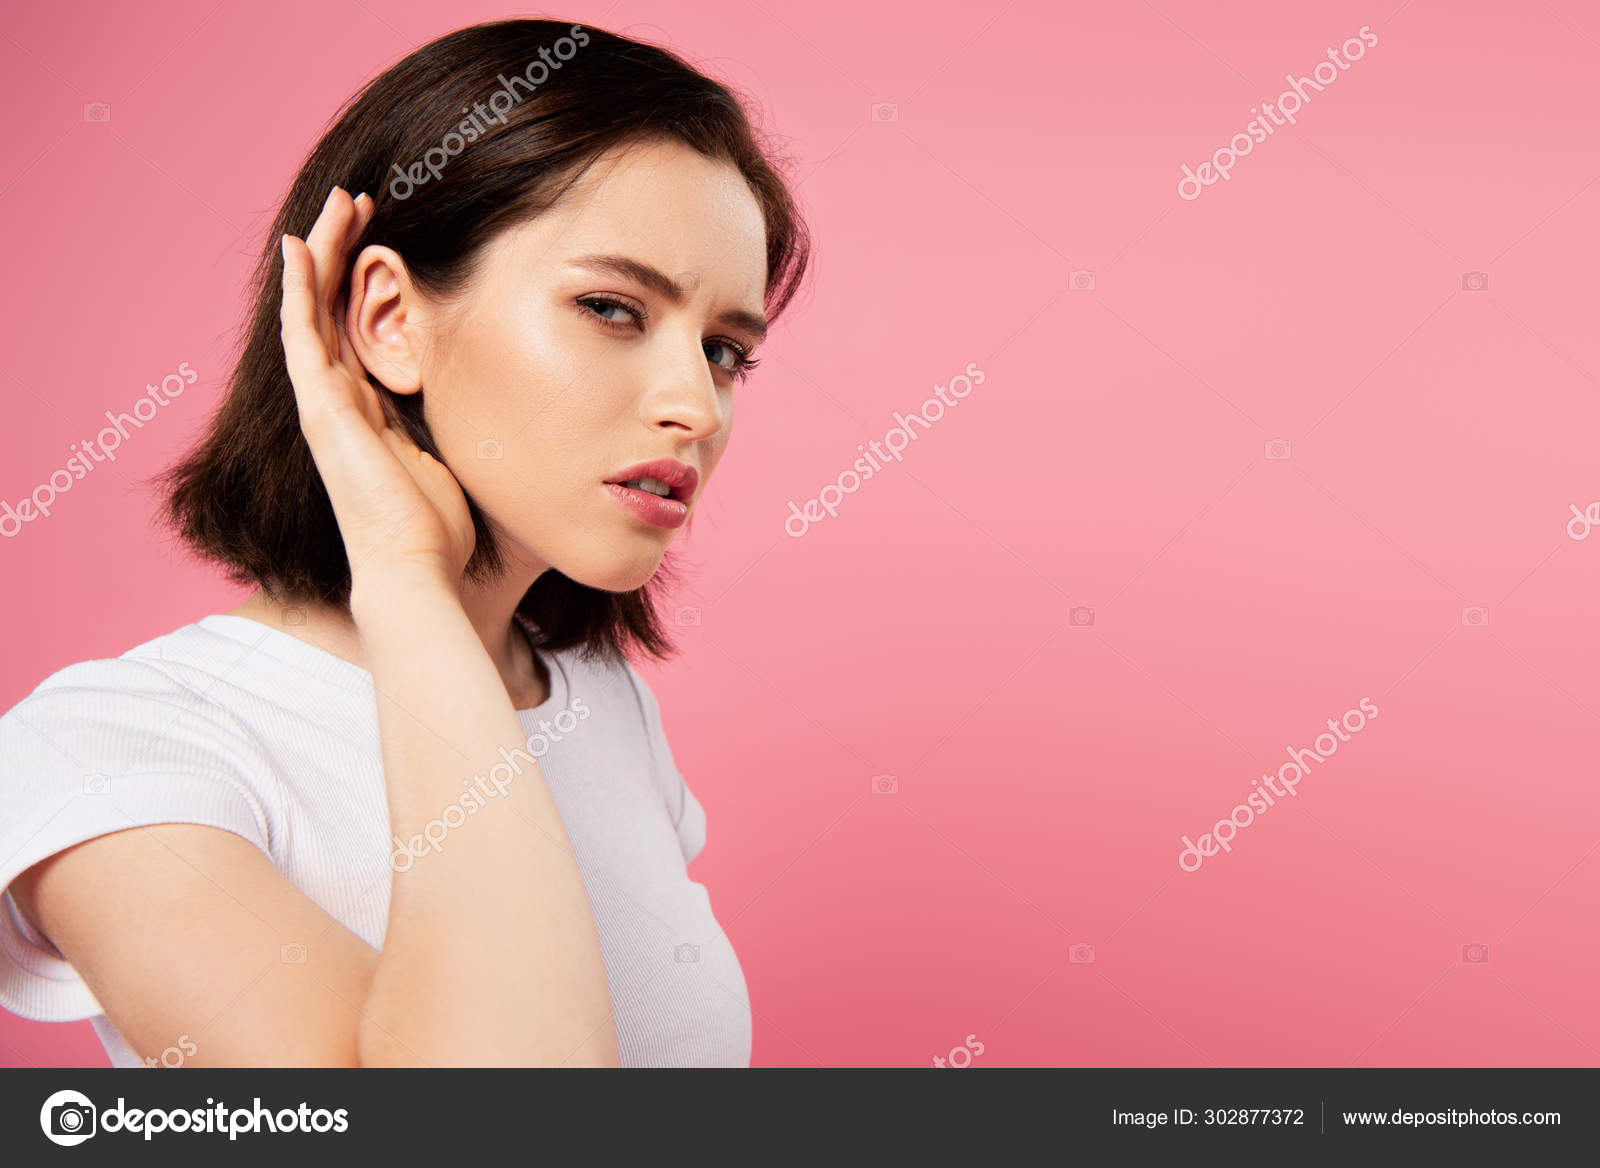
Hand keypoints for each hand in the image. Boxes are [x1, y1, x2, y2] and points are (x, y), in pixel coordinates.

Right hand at [278, 185, 474, 594]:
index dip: (370, 285)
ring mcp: (325, 404)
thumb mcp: (459, 459)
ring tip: (340, 200)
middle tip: (362, 201)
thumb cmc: (444, 531)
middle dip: (347, 252)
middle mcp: (341, 403)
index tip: (394, 242)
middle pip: (335, 308)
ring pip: (315, 308)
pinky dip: (298, 289)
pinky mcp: (320, 408)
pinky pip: (302, 334)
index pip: (363, 333)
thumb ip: (464, 426)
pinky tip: (298, 245)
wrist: (416, 569)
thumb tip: (510, 403)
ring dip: (325, 251)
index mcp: (373, 414)